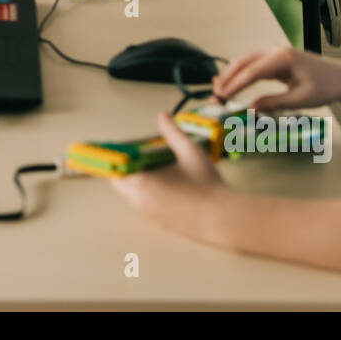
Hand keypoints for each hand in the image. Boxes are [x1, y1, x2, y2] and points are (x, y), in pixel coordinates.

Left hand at [110, 112, 226, 234]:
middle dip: (130, 170)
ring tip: (159, 171)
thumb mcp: (189, 151)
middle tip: (146, 158)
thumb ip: (172, 132)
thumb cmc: (206, 183)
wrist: (224, 218)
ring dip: (139, 183)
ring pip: (133, 196)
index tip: (130, 150)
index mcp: (142, 182)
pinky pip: (146, 207)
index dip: (120, 158)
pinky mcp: (159, 224)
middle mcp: (139, 201)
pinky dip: (150, 196)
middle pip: (122, 184)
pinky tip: (170, 188)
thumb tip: (162, 114)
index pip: (116, 170)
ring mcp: (149, 215)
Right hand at [213, 46, 340, 111]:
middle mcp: (275, 52)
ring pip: (245, 63)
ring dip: (230, 76)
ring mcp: (274, 55)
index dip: (235, 85)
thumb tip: (250, 109)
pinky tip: (228, 82)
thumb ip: (275, 102)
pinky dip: (240, 75)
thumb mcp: (302, 99)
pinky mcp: (275, 61)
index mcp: (283, 58)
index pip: (252, 72)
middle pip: (244, 63)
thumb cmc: (326, 87)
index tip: (222, 97)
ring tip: (217, 90)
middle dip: (227, 78)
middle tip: (214, 95)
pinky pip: (252, 67)